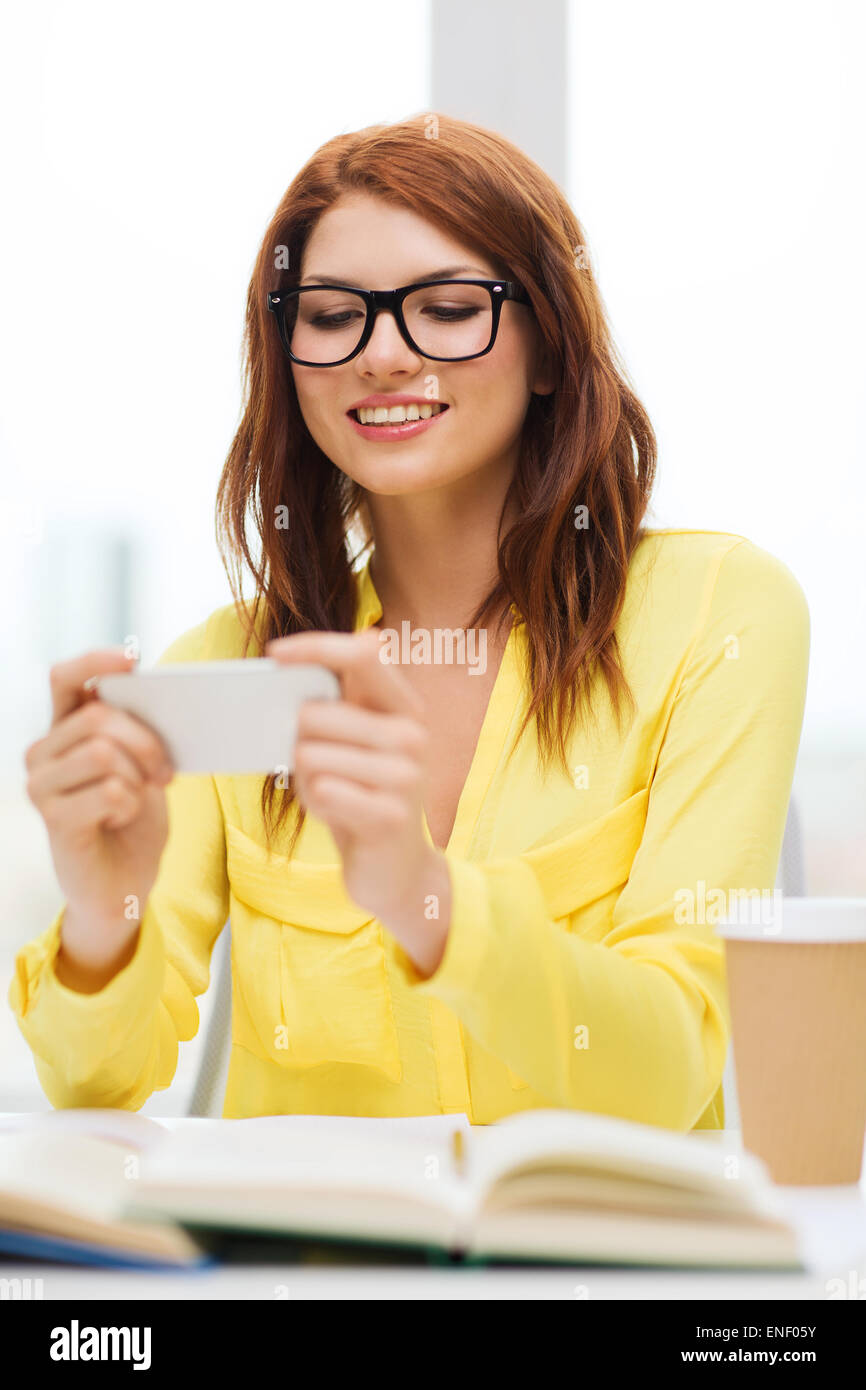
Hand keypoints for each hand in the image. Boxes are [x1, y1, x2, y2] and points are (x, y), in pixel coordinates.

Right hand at [24, 649, 175, 979]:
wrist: (125, 883)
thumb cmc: (133, 819)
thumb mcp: (142, 766)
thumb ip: (136, 731)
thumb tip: (158, 697)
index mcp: (64, 729)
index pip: (66, 678)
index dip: (96, 660)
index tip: (133, 657)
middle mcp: (43, 752)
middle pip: (98, 717)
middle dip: (146, 741)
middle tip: (165, 771)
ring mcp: (41, 786)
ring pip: (103, 752)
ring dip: (138, 777)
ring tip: (139, 797)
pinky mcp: (53, 819)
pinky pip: (109, 791)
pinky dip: (131, 805)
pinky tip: (120, 820)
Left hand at [265, 628, 450, 974]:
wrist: (396, 868)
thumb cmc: (359, 795)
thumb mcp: (350, 744)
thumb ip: (331, 705)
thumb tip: (288, 668)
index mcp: (404, 706)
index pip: (361, 655)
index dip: (315, 647)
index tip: (274, 654)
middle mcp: (412, 735)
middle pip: (316, 712)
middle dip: (297, 739)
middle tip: (317, 765)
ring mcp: (406, 775)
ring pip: (310, 754)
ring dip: (304, 778)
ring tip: (331, 793)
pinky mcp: (390, 815)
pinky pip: (320, 790)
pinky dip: (314, 802)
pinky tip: (336, 812)